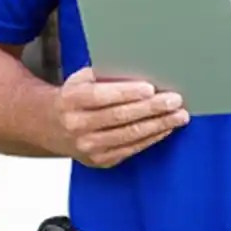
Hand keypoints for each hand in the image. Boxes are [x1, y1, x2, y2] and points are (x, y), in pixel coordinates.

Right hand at [54, 66, 189, 168]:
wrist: (50, 127)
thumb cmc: (74, 97)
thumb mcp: (80, 79)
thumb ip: (105, 75)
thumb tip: (141, 69)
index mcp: (72, 100)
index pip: (102, 96)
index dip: (127, 93)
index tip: (150, 88)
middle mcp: (78, 126)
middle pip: (120, 117)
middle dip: (151, 109)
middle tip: (174, 101)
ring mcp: (88, 147)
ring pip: (129, 135)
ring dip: (158, 125)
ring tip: (179, 115)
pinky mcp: (100, 161)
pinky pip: (131, 149)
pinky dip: (151, 138)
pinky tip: (165, 128)